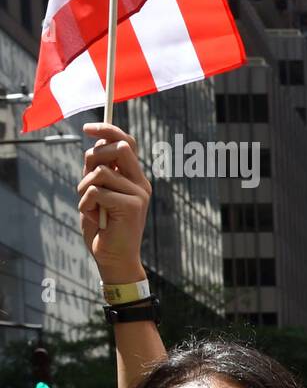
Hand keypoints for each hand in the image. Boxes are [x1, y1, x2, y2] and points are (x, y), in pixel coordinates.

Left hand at [78, 123, 149, 283]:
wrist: (115, 258)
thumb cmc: (103, 228)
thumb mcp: (96, 194)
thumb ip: (98, 172)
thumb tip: (94, 147)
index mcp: (134, 178)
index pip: (126, 143)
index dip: (108, 130)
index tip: (87, 128)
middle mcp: (140, 183)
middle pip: (118, 148)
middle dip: (94, 158)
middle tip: (86, 183)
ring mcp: (139, 194)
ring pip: (101, 172)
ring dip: (84, 188)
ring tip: (90, 207)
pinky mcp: (132, 206)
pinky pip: (96, 191)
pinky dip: (86, 204)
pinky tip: (95, 218)